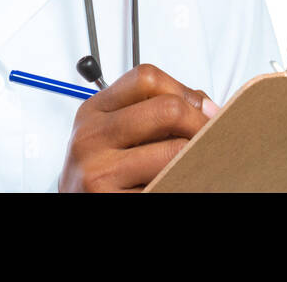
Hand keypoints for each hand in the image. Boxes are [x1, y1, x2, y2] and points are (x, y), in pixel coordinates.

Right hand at [58, 63, 219, 191]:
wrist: (72, 208)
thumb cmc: (101, 171)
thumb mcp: (113, 132)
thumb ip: (150, 111)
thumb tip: (206, 107)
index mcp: (94, 111)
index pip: (146, 78)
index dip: (183, 90)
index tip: (203, 109)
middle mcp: (92, 137)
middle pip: (166, 109)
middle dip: (200, 123)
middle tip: (214, 137)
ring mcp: (99, 171)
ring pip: (174, 151)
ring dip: (196, 157)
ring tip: (199, 162)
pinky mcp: (110, 200)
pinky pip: (167, 185)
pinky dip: (183, 183)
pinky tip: (182, 182)